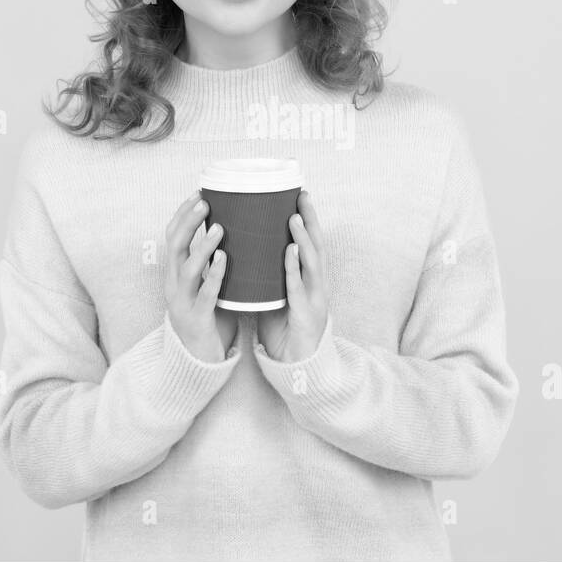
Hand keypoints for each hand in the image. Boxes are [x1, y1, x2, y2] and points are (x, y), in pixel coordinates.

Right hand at [164, 192, 238, 361]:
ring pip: (187, 268)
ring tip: (219, 227)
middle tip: (205, 202)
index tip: (198, 194)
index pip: (172, 237)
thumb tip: (239, 231)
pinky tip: (225, 260)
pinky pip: (204, 294)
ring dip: (203, 245)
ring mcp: (183, 302)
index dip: (182, 214)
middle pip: (175, 246)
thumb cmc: (208, 318)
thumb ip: (215, 263)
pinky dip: (214, 275)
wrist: (199, 361)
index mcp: (175, 274)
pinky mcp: (197, 318)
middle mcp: (174, 284)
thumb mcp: (206, 285)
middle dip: (188, 222)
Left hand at [257, 190, 329, 362]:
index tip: (299, 196)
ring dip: (303, 239)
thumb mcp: (277, 297)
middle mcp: (316, 284)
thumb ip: (268, 276)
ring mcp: (315, 298)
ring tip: (294, 217)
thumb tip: (244, 253)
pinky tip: (288, 252)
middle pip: (316, 246)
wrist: (298, 366)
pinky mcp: (307, 313)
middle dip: (310, 220)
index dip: (307, 220)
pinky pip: (298, 287)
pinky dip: (294, 268)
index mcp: (309, 279)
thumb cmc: (286, 331)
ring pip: (311, 263)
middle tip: (302, 196)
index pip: (309, 243)